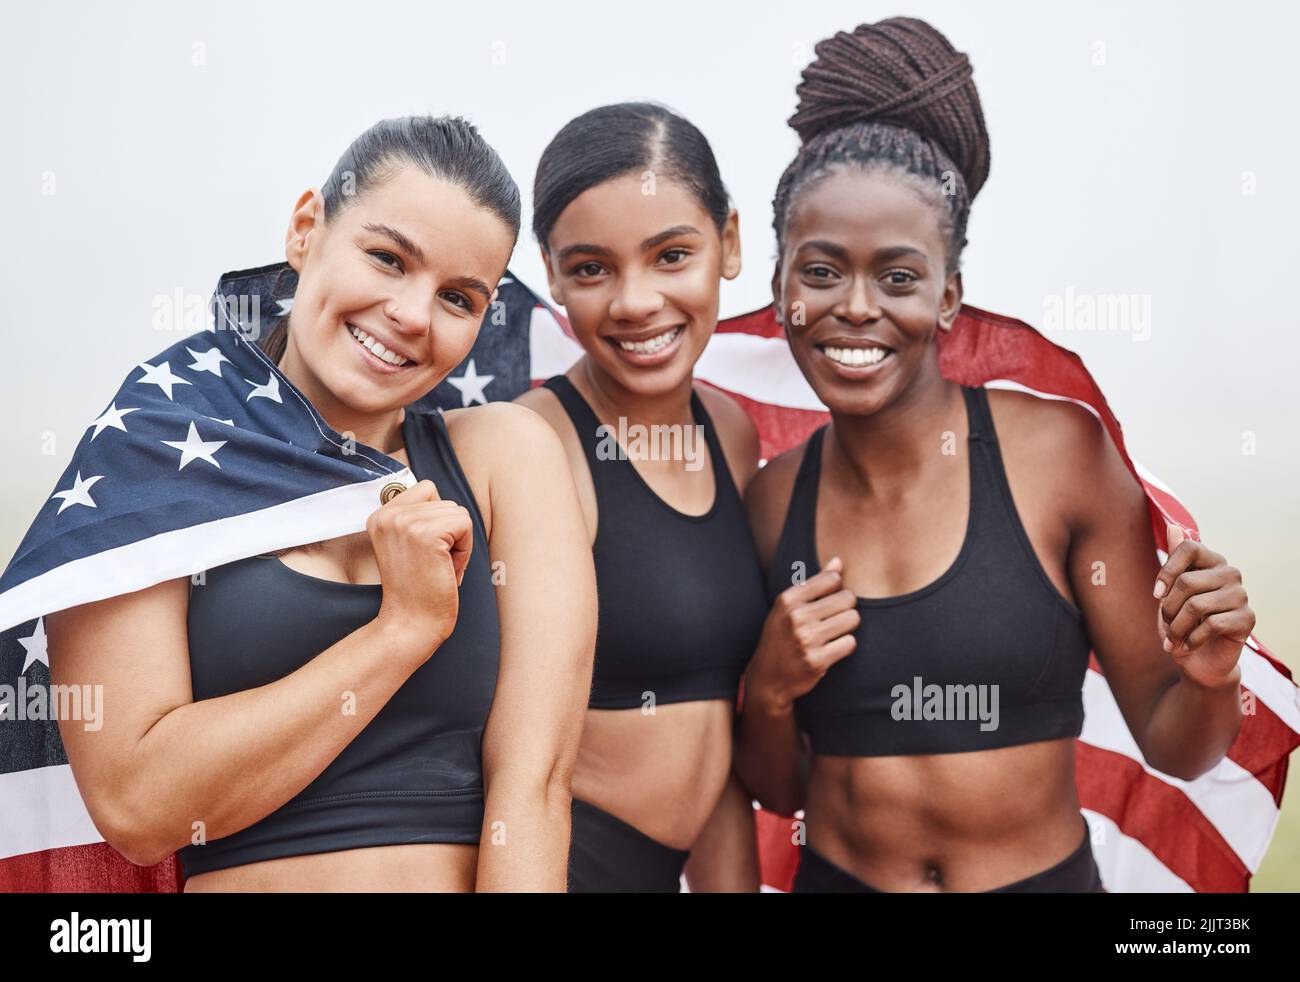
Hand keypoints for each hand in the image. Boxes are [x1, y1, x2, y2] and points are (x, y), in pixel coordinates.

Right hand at [367, 478, 473, 655]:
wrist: (410, 624)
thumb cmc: (417, 590)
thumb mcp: (408, 545)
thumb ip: (417, 518)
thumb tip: (438, 496)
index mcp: (380, 515)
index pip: (427, 489)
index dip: (438, 520)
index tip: (425, 551)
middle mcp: (388, 515)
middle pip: (446, 502)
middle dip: (450, 534)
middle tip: (432, 564)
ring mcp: (405, 523)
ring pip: (458, 513)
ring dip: (458, 542)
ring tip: (437, 567)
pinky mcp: (426, 535)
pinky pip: (466, 525)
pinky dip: (465, 549)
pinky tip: (446, 569)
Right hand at [745, 557, 858, 715]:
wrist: (767, 678)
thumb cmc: (780, 637)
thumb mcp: (788, 608)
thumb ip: (814, 584)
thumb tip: (838, 561)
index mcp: (788, 599)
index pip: (832, 579)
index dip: (837, 588)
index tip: (829, 600)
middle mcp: (796, 617)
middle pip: (848, 598)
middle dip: (846, 608)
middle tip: (834, 619)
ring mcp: (806, 640)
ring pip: (853, 619)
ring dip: (848, 627)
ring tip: (834, 633)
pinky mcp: (817, 661)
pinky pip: (850, 643)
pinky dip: (845, 646)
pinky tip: (832, 649)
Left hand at [1154, 522, 1252, 689]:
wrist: (1198, 660)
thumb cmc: (1181, 622)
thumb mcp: (1169, 592)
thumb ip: (1174, 560)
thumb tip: (1173, 526)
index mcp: (1211, 561)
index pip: (1189, 547)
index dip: (1167, 571)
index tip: (1155, 594)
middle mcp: (1230, 573)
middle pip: (1187, 582)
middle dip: (1167, 608)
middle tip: (1166, 624)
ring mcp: (1241, 595)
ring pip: (1197, 605)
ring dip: (1176, 628)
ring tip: (1173, 638)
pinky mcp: (1247, 619)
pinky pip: (1211, 624)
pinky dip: (1191, 639)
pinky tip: (1186, 646)